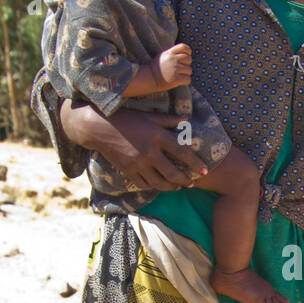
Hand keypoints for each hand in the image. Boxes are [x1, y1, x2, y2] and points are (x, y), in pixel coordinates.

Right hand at [61, 101, 206, 188]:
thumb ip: (168, 119)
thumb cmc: (125, 118)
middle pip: (173, 172)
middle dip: (185, 180)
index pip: (182, 153)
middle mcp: (149, 152)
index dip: (196, 163)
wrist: (97, 127)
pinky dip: (154, 186)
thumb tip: (187, 119)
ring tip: (178, 187)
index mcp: (157, 136)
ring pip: (160, 182)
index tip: (206, 170)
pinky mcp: (128, 170)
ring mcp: (138, 163)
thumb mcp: (148, 115)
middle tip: (192, 183)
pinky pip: (145, 184)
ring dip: (171, 186)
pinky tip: (160, 185)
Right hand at [152, 43, 191, 89]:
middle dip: (187, 64)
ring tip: (179, 75)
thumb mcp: (163, 55)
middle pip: (189, 59)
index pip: (183, 47)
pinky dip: (186, 81)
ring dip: (186, 73)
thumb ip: (173, 53)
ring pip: (189, 70)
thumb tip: (185, 53)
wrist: (150, 78)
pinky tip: (180, 81)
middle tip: (181, 68)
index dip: (188, 51)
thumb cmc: (158, 67)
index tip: (187, 55)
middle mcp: (173, 60)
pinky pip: (188, 79)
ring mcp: (175, 69)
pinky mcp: (176, 79)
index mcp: (170, 53)